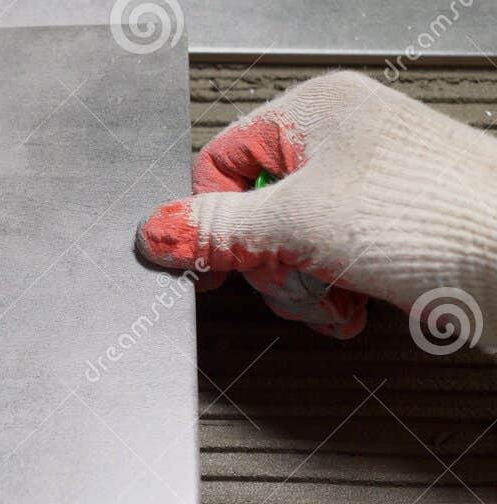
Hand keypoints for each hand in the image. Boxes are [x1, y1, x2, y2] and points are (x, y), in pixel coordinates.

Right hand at [136, 71, 496, 344]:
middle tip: (291, 274)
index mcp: (315, 109)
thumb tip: (158, 230)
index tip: (216, 263)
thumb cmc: (434, 216)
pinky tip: (355, 305)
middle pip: (253, 212)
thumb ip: (217, 229)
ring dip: (301, 287)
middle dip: (268, 263)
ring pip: (290, 247)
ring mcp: (368, 188)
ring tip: (334, 294)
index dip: (212, 219)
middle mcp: (342, 141)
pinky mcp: (390, 232)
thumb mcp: (295, 223)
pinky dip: (333, 294)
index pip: (220, 162)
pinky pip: (328, 265)